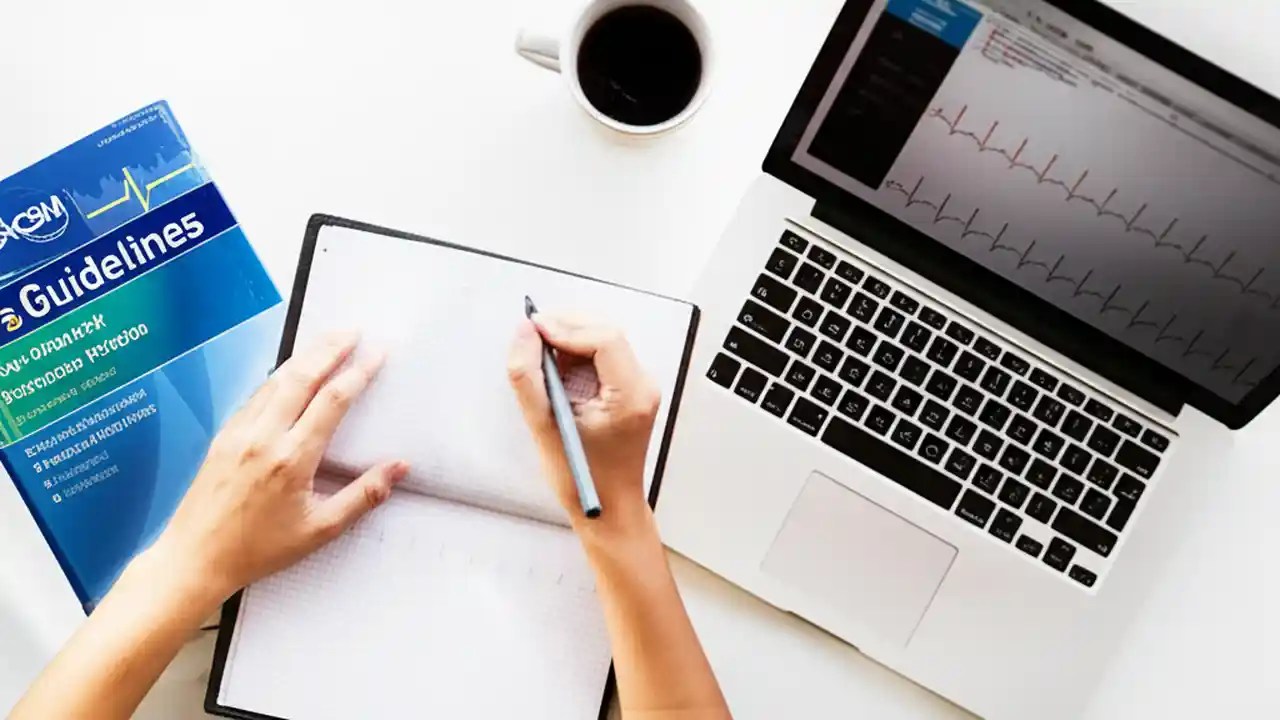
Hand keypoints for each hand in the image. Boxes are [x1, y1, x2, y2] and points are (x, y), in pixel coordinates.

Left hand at [153, 332, 408, 600]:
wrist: (195, 558)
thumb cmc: (258, 549)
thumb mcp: (320, 529)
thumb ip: (363, 495)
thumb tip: (398, 468)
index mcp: (292, 458)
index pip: (332, 401)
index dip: (358, 373)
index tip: (377, 354)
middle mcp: (263, 437)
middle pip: (302, 377)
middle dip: (330, 348)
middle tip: (353, 331)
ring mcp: (239, 432)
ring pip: (275, 381)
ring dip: (304, 357)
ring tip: (326, 342)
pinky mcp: (223, 437)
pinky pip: (255, 396)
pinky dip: (278, 377)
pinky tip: (288, 373)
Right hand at [507, 315, 660, 532]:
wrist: (610, 508)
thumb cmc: (583, 479)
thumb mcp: (544, 427)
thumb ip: (528, 376)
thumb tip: (524, 331)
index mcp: (631, 395)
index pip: (604, 339)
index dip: (565, 327)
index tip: (533, 329)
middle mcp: (643, 386)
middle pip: (606, 333)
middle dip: (566, 327)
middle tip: (530, 334)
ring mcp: (640, 388)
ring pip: (603, 341)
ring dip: (569, 340)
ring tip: (538, 356)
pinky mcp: (629, 391)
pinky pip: (603, 358)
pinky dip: (576, 355)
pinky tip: (554, 372)